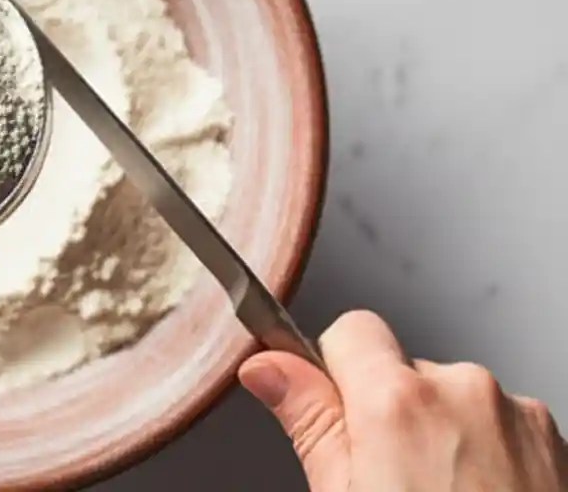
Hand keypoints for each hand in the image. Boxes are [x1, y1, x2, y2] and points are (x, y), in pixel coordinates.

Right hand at [239, 310, 566, 490]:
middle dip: (388, 413)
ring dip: (438, 433)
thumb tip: (267, 367)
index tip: (336, 412)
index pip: (350, 330)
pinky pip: (494, 418)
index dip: (333, 372)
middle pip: (401, 370)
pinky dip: (482, 448)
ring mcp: (511, 410)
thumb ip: (308, 418)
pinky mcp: (544, 432)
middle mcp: (461, 389)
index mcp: (397, 400)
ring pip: (448, 397)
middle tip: (388, 477)